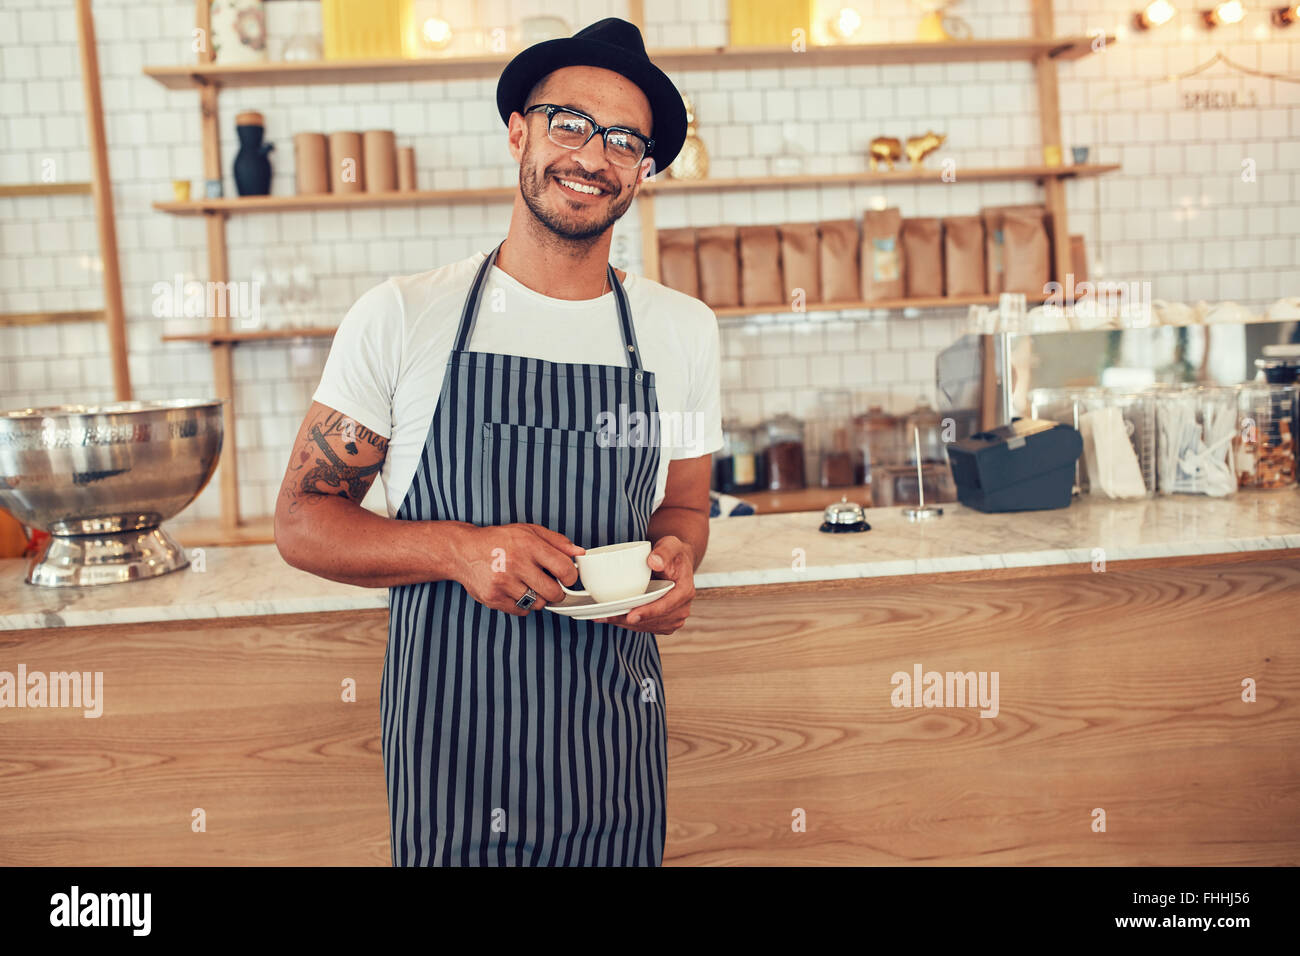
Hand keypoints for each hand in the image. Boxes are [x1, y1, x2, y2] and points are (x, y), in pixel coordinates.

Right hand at [448, 523, 583, 615]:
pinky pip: (522, 611)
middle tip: (550, 585)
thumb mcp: (528, 531)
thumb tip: (580, 553)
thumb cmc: (498, 540)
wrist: (463, 551)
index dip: (571, 576)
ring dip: (539, 597)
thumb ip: (556, 541)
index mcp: (528, 544)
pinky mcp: (494, 598)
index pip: (564, 569)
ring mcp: (503, 583)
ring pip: (538, 603)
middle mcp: (516, 563)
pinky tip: (516, 591)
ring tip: (528, 585)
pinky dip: (523, 604)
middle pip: (554, 592)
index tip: (567, 577)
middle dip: (557, 591)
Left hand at [592, 535, 694, 634]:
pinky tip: (614, 617)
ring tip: (605, 617)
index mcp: (685, 591)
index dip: (648, 612)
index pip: (666, 605)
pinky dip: (629, 624)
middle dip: (630, 621)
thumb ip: (664, 552)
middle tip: (608, 616)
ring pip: (648, 627)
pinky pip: (646, 627)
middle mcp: (682, 607)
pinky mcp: (665, 621)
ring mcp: (674, 617)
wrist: (676, 562)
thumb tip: (654, 562)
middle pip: (654, 620)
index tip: (631, 616)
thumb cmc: (673, 553)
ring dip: (626, 624)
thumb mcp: (670, 545)